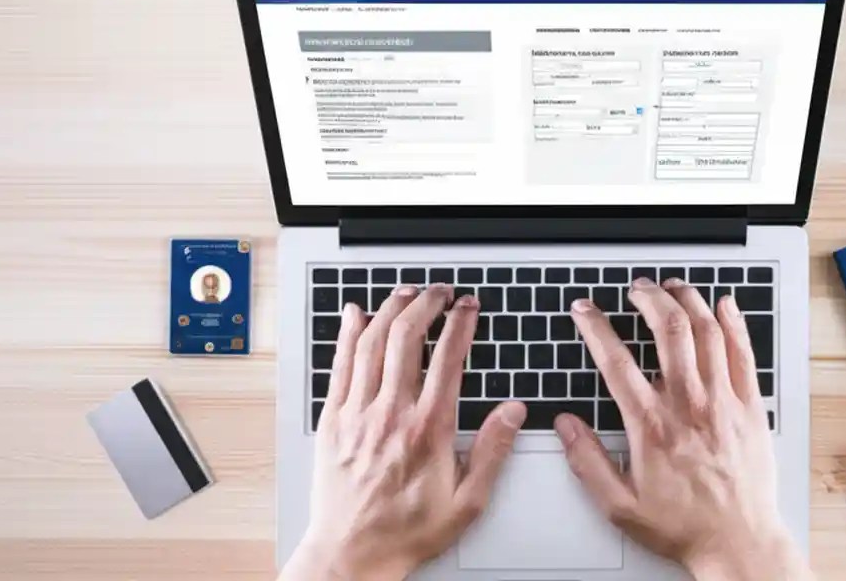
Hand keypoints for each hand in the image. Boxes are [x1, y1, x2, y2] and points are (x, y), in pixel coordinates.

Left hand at [280, 285, 526, 580]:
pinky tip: (355, 315)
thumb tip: (512, 412)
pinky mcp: (333, 421)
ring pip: (371, 344)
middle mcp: (390, 414)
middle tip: (440, 292)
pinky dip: (347, 334)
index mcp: (427, 429)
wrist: (353, 554)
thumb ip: (492, 451)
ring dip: (390, 310)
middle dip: (426, 305)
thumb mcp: (467, 501)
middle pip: (407, 339)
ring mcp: (357, 414)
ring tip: (407, 293)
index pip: (448, 359)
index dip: (461, 324)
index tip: (468, 307)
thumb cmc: (407, 530)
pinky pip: (340, 365)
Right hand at [557, 278, 812, 580]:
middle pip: (668, 330)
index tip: (584, 312)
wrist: (738, 542)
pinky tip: (724, 306)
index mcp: (652, 426)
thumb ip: (587, 461)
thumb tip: (566, 425)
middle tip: (635, 289)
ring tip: (672, 287)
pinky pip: (743, 353)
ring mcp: (723, 402)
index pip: (616, 360)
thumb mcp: (619, 504)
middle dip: (648, 298)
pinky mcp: (750, 407)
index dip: (595, 327)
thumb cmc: (683, 525)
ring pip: (707, 332)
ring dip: (688, 301)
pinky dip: (734, 323)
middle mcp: (689, 405)